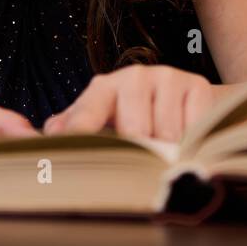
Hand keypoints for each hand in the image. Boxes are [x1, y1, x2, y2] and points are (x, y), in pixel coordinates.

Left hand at [42, 64, 219, 141]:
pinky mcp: (197, 85)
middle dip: (139, 155)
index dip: (82, 133)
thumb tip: (49, 136)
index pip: (88, 112)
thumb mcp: (102, 121)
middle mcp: (133, 76)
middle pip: (134, 131)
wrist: (185, 98)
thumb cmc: (134, 116)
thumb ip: (73, 129)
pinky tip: (187, 143)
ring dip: (168, 154)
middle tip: (141, 169)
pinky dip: (192, 144)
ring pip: (166, 135)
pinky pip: (194, 128)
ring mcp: (166, 78)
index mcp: (103, 87)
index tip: (75, 149)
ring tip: (166, 157)